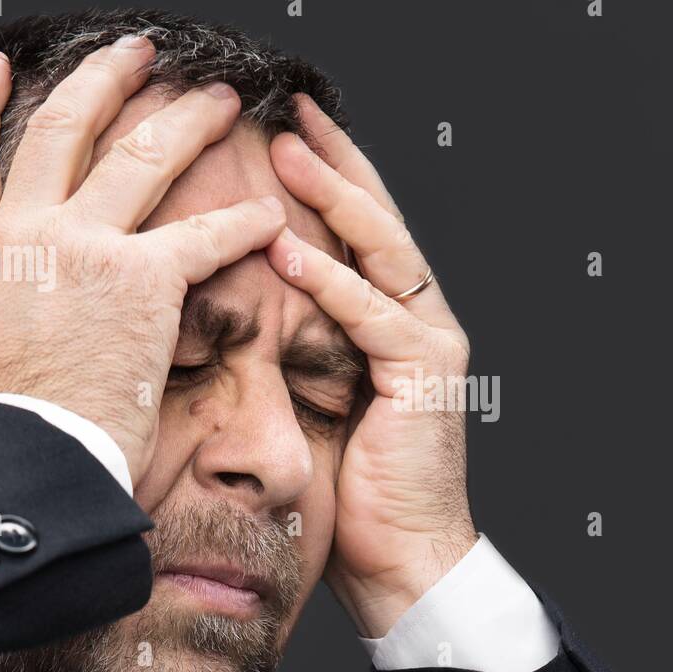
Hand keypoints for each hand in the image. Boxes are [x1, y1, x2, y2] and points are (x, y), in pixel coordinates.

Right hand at [0, 38, 285, 486]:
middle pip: (60, 131)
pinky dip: (242, 222)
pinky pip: (206, 236)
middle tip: (135, 54)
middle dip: (102, 81)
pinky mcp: (145, 282)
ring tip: (215, 96)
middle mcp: (22, 235)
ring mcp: (84, 250)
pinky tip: (271, 212)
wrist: (18, 472)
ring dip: (183, 120)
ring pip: (140, 158)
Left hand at [264, 95, 477, 637]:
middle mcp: (421, 321)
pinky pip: (374, 316)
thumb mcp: (318, 400)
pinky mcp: (426, 376)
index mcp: (394, 322)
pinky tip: (290, 252)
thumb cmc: (354, 488)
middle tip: (291, 114)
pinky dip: (333, 284)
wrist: (404, 557)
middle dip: (335, 164)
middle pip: (379, 222)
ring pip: (384, 252)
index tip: (285, 135)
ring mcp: (431, 344)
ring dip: (335, 201)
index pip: (360, 233)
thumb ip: (301, 347)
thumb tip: (242, 308)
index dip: (327, 180)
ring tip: (290, 156)